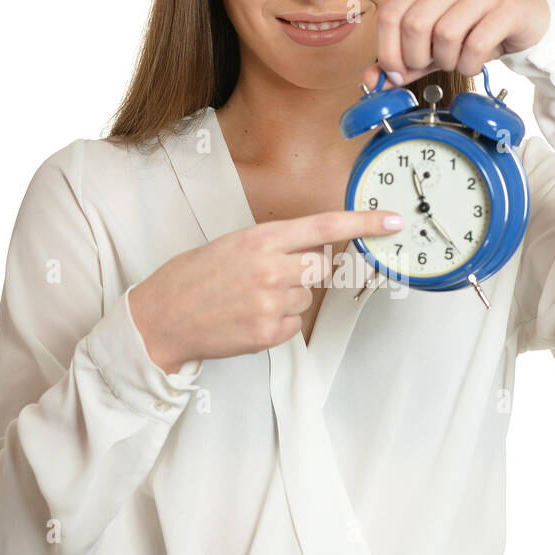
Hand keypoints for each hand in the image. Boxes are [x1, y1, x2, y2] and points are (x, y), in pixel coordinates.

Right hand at [127, 209, 405, 367]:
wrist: (162, 319)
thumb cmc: (193, 278)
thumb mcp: (232, 245)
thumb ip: (276, 245)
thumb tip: (317, 248)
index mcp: (261, 239)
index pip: (325, 226)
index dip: (363, 223)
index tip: (392, 221)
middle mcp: (271, 268)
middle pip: (320, 266)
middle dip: (305, 272)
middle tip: (269, 277)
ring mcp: (272, 303)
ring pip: (307, 297)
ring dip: (287, 299)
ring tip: (248, 300)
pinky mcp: (270, 333)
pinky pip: (295, 323)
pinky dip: (279, 322)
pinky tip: (249, 318)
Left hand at [360, 0, 549, 89]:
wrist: (526, 20)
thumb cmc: (475, 32)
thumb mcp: (433, 49)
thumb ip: (403, 62)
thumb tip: (372, 81)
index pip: (389, 16)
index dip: (388, 52)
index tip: (397, 74)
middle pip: (414, 25)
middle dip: (417, 59)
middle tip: (431, 66)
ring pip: (446, 35)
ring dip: (448, 61)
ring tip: (457, 61)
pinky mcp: (505, 7)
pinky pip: (476, 44)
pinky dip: (471, 64)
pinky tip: (474, 63)